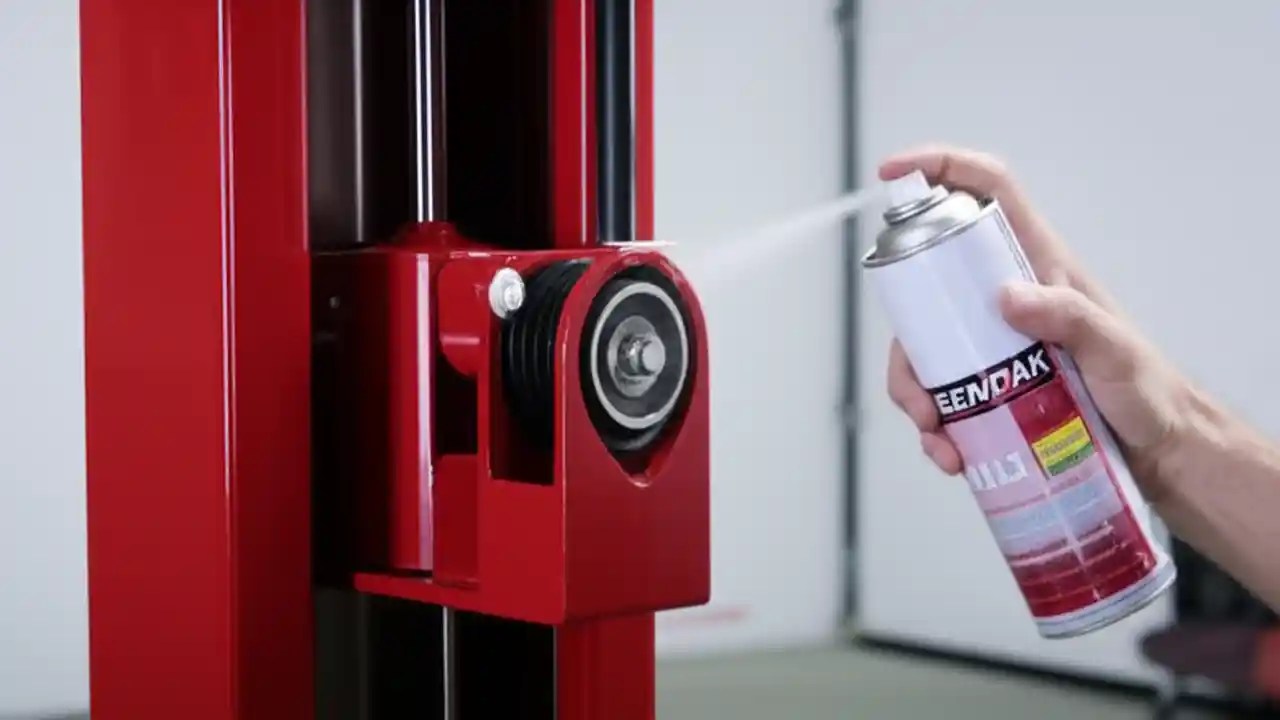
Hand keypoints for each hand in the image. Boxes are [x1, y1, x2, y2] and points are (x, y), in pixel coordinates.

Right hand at [880, 145, 1195, 501]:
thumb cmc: (1148, 392)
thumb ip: (1069, 316)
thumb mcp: (1114, 350)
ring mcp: (994, 339)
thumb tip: (1005, 295)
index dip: (941, 168)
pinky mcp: (990, 382)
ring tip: (936, 434)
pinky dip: (936, 426)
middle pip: (930, 283)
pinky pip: (942, 393)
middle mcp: (1009, 294)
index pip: (987, 192)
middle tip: (913, 384)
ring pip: (927, 346)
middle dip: (906, 335)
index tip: (895, 174)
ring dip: (916, 394)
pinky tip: (951, 453)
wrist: (1159, 451)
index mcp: (1038, 263)